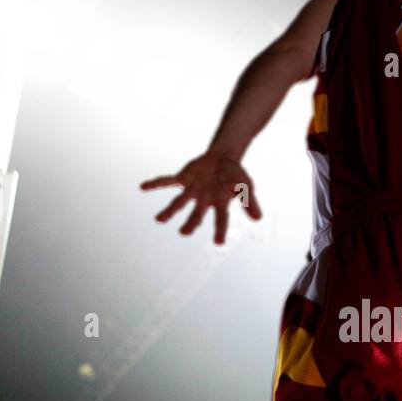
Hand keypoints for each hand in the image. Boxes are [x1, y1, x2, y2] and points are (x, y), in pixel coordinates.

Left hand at [141, 150, 260, 244]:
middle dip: (190, 223)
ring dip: (169, 211)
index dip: (220, 230)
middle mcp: (204, 201)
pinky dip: (156, 184)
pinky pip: (168, 182)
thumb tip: (258, 218)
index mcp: (219, 204)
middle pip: (196, 215)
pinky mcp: (183, 179)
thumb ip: (249, 201)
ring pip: (179, 203)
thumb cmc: (235, 174)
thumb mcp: (245, 185)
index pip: (221, 219)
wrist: (224, 157)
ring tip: (159, 220)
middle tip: (184, 232)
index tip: (219, 243)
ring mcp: (192, 191)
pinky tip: (143, 187)